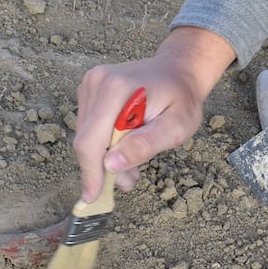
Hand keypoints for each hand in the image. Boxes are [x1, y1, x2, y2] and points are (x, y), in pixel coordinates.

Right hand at [72, 26, 235, 200]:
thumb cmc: (181, 100)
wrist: (179, 71)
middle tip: (129, 181)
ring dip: (105, 156)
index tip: (93, 197)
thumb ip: (145, 145)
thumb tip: (111, 165)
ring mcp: (91, 83)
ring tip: (133, 162)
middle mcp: (97, 82)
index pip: (91, 140)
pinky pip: (89, 125)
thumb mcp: (176, 127)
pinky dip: (104, 142)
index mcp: (116, 89)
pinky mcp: (90, 88)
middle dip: (103, 167)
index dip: (91, 172)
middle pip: (86, 140)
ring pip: (86, 135)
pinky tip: (125, 145)